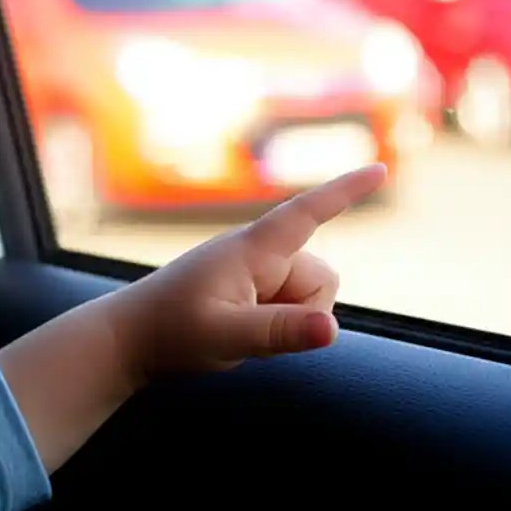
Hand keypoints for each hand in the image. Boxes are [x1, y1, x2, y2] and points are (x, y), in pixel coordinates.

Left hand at [0, 163, 384, 472]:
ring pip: (310, 298)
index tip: (380, 170)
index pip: (308, 212)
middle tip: (249, 329)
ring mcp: (255, 272)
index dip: (346, 191)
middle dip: (305, 311)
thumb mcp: (226, 337)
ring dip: (288, 322)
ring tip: (238, 331)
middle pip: (321, 278)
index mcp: (252, 249)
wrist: (130, 340)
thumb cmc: (171, 332)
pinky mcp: (251, 290)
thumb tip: (332, 329)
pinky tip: (238, 332)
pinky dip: (276, 326)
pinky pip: (291, 308)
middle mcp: (258, 253)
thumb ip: (280, 332)